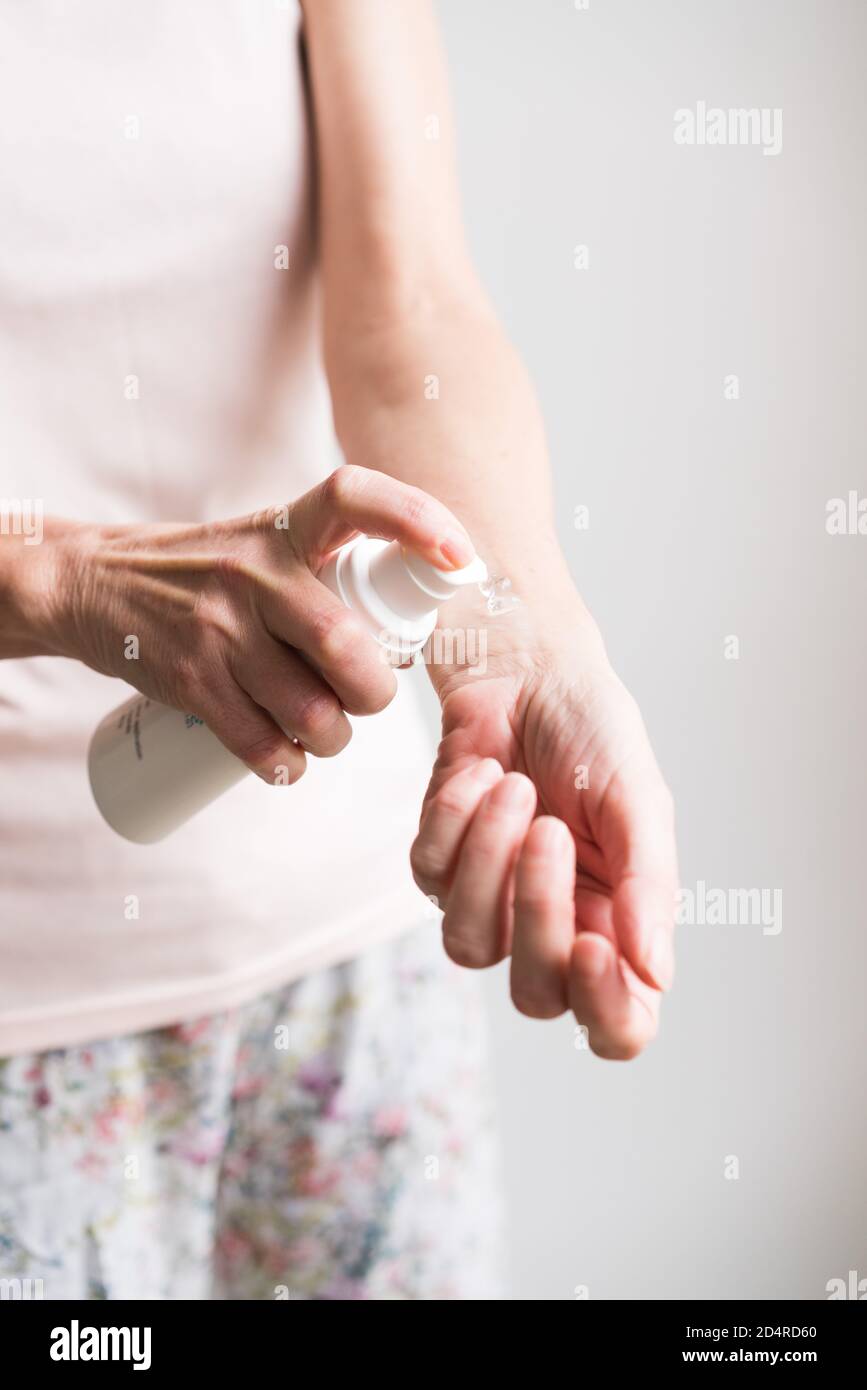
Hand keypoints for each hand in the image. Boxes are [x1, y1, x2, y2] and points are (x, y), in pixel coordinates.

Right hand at [34, 466, 474, 780]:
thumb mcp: (263, 543)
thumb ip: (328, 572)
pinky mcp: (188, 679)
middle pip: (345, 645)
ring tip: (326, 735)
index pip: (356, 496)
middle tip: (368, 699)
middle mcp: (254, 572)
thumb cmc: (206, 571)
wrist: (92, 583)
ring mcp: (217, 627)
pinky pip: (260, 744)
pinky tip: (288, 763)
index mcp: (284, 527)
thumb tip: (408, 641)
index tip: (462, 560)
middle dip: (374, 693)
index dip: (418, 521)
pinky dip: (287, 767)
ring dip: (334, 740)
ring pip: (310, 710)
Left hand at [410, 605, 677, 1059]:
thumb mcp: (640, 800)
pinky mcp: (438, 863)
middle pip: (536, 993)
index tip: (594, 946)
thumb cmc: (594, 733)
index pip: (618, 1023)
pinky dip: (454, 817)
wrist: (527, 670)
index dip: (606, 1012)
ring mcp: (490, 900)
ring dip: (486, 858)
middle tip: (549, 828)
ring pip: (467, 944)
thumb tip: (657, 974)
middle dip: (535, 912)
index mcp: (618, 924)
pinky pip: (428, 876)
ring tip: (514, 786)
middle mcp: (555, 926)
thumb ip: (649, 886)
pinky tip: (483, 771)